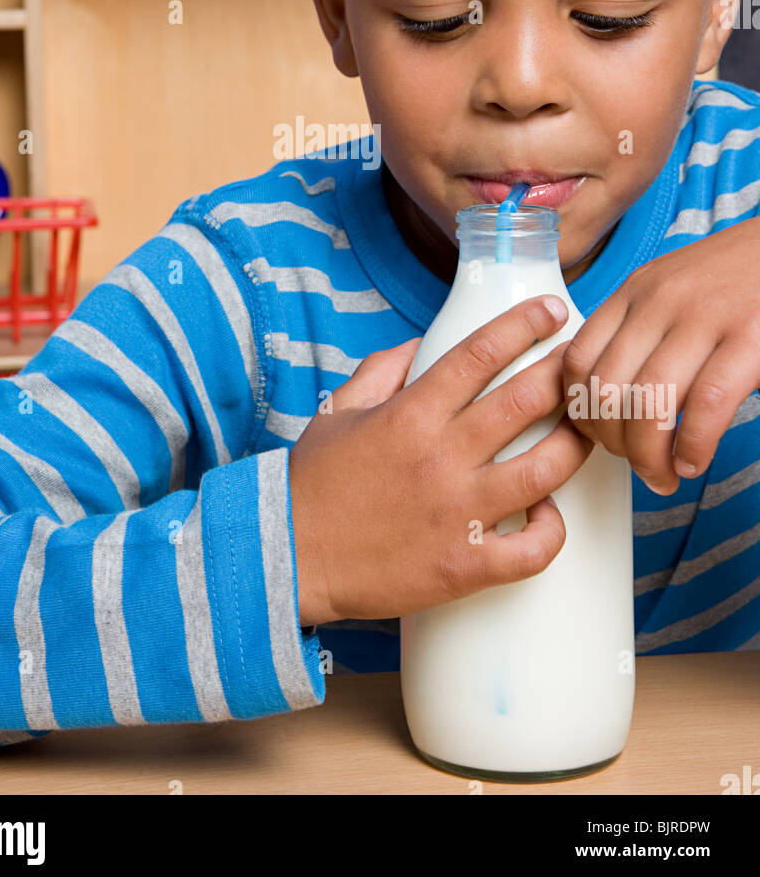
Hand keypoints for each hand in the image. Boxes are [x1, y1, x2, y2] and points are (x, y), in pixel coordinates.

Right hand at [288, 296, 592, 625]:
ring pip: (546, 469)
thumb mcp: (338, 410)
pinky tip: (548, 512)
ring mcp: (458, 513)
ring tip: (587, 431)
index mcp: (411, 414)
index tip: (553, 311)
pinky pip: (533, 549)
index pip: (481, 352)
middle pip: (527, 400)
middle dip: (566, 372)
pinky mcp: (465, 565)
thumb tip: (421, 343)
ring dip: (576, 444)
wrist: (288, 556)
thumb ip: (382, 370)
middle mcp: (441, 456)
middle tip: (583, 364)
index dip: (525, 323)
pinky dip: (552, 529)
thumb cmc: (314, 483)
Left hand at [561, 217, 759, 494]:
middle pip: (607, 389)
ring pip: (649, 403)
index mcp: (635, 291)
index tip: (600, 439)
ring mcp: (704, 317)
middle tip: (636, 464)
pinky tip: (693, 460)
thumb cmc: (734, 277)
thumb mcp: (671, 287)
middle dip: (613, 444)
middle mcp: (660, 301)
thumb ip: (637, 329)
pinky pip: (705, 404)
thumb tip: (608, 396)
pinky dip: (693, 445)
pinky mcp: (749, 337)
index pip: (579, 361)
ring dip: (649, 456)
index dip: (581, 413)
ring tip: (664, 475)